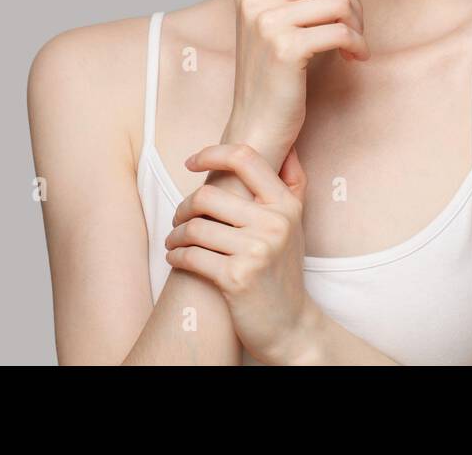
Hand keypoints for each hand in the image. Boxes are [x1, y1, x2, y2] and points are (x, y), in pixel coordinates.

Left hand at [164, 142, 322, 364]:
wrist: (290, 325)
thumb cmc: (285, 270)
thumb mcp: (297, 224)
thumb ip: (293, 183)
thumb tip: (287, 145)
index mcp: (286, 205)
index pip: (245, 158)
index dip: (212, 153)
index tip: (192, 161)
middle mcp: (274, 224)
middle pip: (208, 195)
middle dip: (184, 207)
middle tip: (180, 218)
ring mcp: (256, 251)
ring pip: (195, 227)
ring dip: (175, 235)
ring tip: (174, 242)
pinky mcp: (236, 278)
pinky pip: (191, 256)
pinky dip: (176, 256)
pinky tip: (176, 259)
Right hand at [224, 0, 368, 165]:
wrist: (255, 125)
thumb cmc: (273, 75)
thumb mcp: (275, 23)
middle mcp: (254, 0)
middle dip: (353, 1)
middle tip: (355, 28)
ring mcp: (267, 23)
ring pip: (338, 0)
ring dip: (357, 24)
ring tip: (353, 45)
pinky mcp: (286, 48)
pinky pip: (341, 30)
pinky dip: (357, 44)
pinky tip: (355, 58)